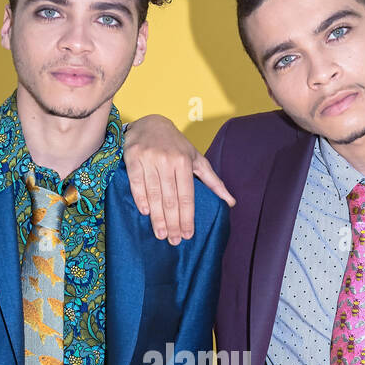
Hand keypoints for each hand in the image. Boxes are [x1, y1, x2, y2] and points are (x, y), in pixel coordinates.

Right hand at [123, 115, 235, 243]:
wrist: (149, 122)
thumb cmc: (175, 145)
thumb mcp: (196, 158)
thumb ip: (213, 181)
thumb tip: (231, 202)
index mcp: (185, 161)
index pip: (187, 196)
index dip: (187, 217)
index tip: (188, 235)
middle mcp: (167, 160)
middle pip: (170, 198)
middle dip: (173, 222)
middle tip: (174, 241)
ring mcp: (149, 159)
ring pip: (154, 193)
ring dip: (157, 217)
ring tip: (161, 234)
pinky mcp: (132, 158)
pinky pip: (136, 183)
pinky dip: (140, 199)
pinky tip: (145, 213)